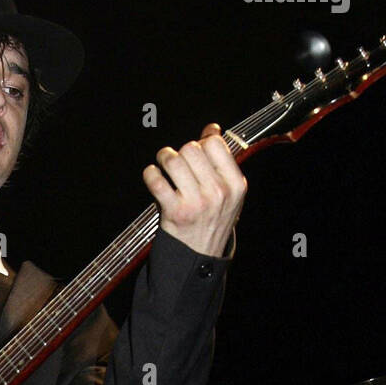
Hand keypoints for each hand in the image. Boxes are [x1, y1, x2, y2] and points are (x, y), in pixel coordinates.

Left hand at [143, 122, 246, 257]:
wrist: (201, 255)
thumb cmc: (213, 218)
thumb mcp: (228, 191)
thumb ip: (221, 160)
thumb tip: (212, 129)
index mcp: (235, 184)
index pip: (215, 144)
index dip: (202, 142)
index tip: (196, 153)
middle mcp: (218, 192)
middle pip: (192, 149)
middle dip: (180, 151)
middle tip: (176, 161)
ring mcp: (197, 203)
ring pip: (174, 161)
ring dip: (164, 158)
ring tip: (163, 165)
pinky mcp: (175, 212)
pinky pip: (157, 181)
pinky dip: (150, 174)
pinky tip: (152, 176)